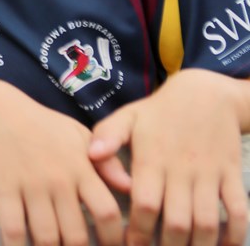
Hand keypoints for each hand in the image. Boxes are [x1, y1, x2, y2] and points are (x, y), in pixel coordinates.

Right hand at [0, 80, 122, 245]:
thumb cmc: (37, 123)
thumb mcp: (77, 134)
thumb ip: (106, 161)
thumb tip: (130, 187)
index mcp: (80, 167)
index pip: (107, 212)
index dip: (113, 239)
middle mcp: (58, 180)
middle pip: (77, 234)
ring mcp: (29, 186)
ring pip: (47, 238)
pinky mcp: (2, 190)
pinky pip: (13, 230)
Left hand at [89, 69, 247, 245]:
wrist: (207, 94)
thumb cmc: (159, 111)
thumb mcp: (127, 116)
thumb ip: (107, 136)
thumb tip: (90, 155)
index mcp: (152, 158)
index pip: (144, 204)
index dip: (138, 231)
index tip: (130, 245)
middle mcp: (181, 170)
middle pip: (176, 220)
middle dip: (166, 245)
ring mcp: (209, 174)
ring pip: (206, 221)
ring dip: (198, 245)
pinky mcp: (232, 175)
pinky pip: (239, 211)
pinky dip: (234, 234)